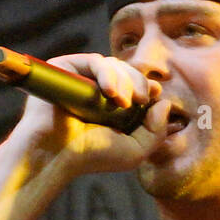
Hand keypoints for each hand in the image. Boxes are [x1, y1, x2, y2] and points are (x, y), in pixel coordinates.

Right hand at [8, 52, 172, 184]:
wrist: (55, 155)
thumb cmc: (91, 157)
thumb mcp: (134, 151)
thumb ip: (156, 131)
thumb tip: (164, 102)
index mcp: (112, 106)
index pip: (136, 84)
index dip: (148, 85)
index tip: (154, 93)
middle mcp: (97, 89)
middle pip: (128, 72)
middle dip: (139, 83)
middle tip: (141, 99)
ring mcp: (81, 78)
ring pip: (114, 64)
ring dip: (125, 80)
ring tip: (123, 102)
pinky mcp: (66, 68)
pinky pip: (95, 62)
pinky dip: (108, 73)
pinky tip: (110, 93)